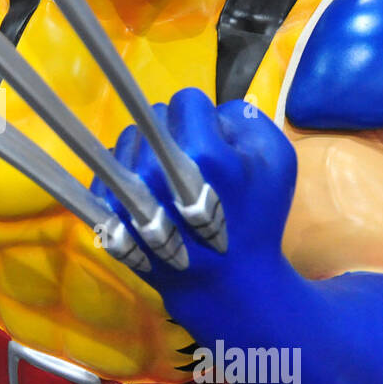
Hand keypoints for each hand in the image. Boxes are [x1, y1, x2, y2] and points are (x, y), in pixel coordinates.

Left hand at [91, 88, 297, 302]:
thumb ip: (244, 117)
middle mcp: (155, 170)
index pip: (185, 100)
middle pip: (153, 116)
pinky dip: (124, 173)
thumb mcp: (277, 159)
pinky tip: (146, 193)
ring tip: (168, 181)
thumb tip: (207, 109)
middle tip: (190, 163)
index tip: (211, 139)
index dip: (202, 116)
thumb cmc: (256, 218)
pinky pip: (105, 167)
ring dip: (145, 150)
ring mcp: (126, 193)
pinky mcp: (106, 212)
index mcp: (201, 153)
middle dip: (173, 132)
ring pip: (126, 139)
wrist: (225, 283)